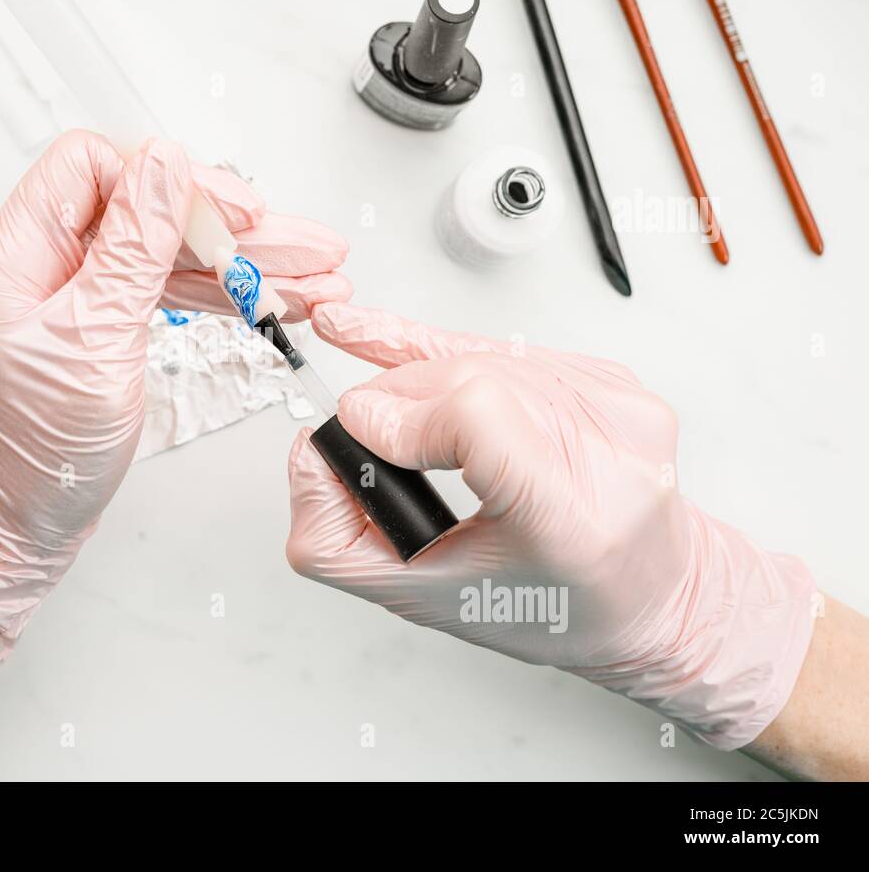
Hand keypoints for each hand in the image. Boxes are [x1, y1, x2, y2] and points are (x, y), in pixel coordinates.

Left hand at [0, 131, 350, 683]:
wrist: (11, 530)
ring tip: (311, 280)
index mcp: (4, 257)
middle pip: (140, 210)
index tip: (234, 213)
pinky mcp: (83, 324)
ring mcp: (56, 295)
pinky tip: (265, 301)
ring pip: (159, 252)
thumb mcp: (95, 345)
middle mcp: (25, 265)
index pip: (89, 167)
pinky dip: (211, 296)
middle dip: (230, 230)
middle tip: (303, 248)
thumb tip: (164, 167)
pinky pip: (154, 289)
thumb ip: (133, 249)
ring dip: (237, 266)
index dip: (168, 181)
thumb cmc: (33, 459)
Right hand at [287, 303, 816, 749]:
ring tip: (384, 405)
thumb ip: (336, 540)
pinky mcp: (618, 382)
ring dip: (422, 376)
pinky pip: (512, 350)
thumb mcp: (422, 600)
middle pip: (469, 376)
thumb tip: (311, 453)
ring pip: (483, 355)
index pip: (477, 414)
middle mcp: (611, 456)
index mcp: (571, 522)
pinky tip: (423, 373)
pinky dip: (460, 363)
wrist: (645, 595)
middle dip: (396, 395)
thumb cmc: (549, 607)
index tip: (361, 430)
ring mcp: (621, 412)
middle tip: (362, 429)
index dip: (403, 413)